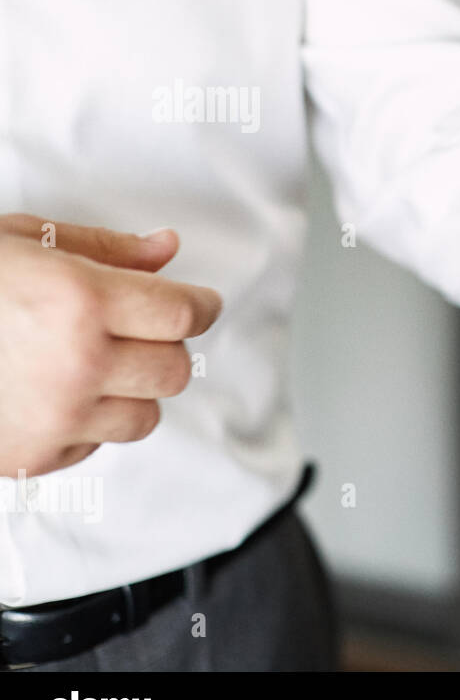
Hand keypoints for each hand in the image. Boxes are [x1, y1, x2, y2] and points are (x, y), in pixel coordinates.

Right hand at [0, 215, 222, 476]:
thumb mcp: (22, 241)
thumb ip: (105, 249)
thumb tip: (166, 251)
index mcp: (79, 301)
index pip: (184, 313)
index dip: (198, 304)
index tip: (195, 302)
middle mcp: (77, 364)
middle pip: (176, 368)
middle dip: (165, 345)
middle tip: (138, 329)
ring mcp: (56, 418)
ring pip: (145, 415)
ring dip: (132, 390)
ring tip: (90, 363)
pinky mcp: (32, 458)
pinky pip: (95, 445)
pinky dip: (87, 423)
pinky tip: (51, 393)